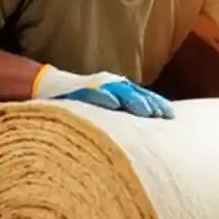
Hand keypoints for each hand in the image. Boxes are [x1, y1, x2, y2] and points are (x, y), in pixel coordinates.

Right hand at [32, 65, 174, 118]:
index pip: (142, 95)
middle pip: (135, 92)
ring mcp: (95, 86)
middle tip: (164, 115)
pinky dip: (104, 96)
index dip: (157, 103)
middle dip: (150, 103)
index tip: (171, 115)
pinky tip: (114, 102)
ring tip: (147, 110)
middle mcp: (110, 84)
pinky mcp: (78, 89)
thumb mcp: (104, 107)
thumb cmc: (80, 102)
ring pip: (118, 91)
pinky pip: (93, 92)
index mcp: (118, 89)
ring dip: (133, 99)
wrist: (48, 87)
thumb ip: (121, 115)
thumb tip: (141, 133)